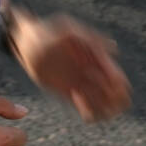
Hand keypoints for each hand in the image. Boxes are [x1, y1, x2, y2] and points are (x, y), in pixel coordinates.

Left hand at [8, 8, 130, 121]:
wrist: (25, 43)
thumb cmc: (48, 31)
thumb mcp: (68, 29)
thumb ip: (90, 37)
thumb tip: (114, 48)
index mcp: (95, 56)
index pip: (115, 74)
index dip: (120, 84)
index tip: (115, 89)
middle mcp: (90, 71)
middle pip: (112, 91)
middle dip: (114, 100)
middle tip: (107, 103)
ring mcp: (79, 82)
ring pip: (100, 101)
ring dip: (103, 109)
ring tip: (99, 113)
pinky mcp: (67, 91)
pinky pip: (83, 106)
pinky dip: (88, 112)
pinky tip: (87, 116)